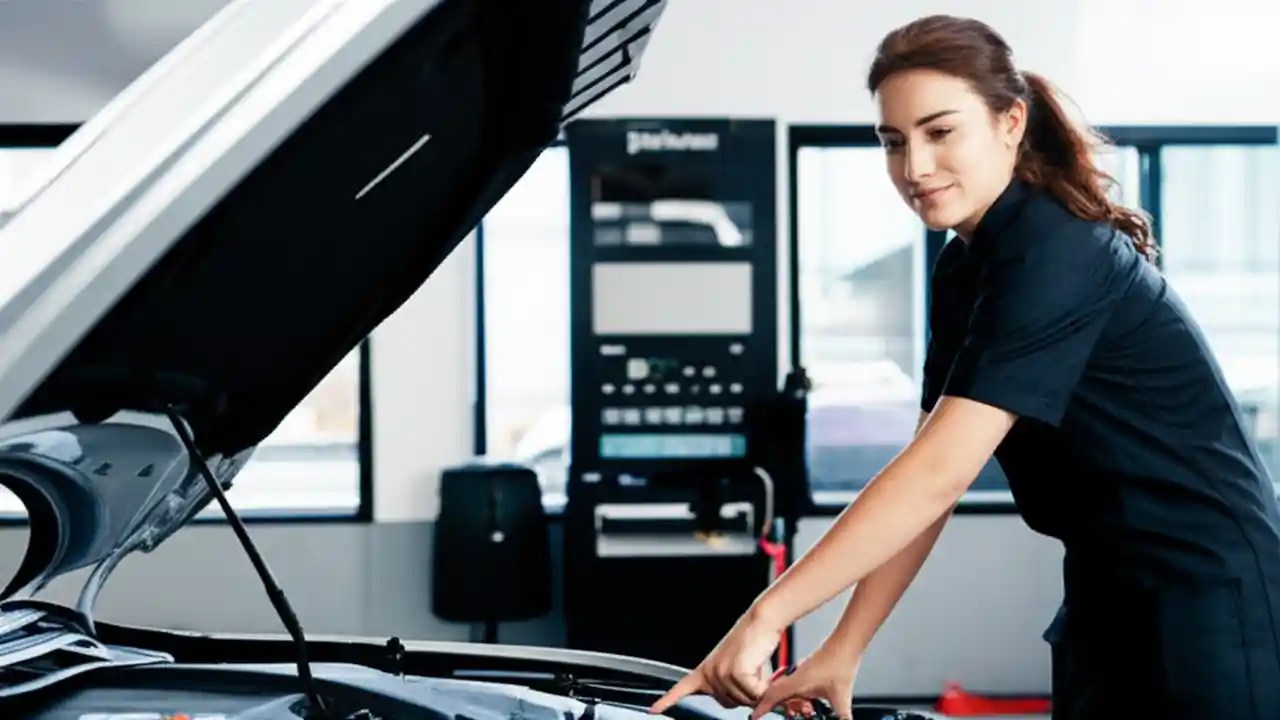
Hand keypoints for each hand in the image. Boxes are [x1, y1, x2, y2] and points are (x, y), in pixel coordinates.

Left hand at [649, 608, 781, 712]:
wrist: (760, 621)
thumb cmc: (753, 643)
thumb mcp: (736, 669)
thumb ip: (731, 688)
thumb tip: (748, 713)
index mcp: (705, 670)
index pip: (681, 688)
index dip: (667, 701)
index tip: (652, 710)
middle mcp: (709, 673)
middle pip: (729, 704)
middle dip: (744, 693)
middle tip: (750, 671)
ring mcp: (720, 673)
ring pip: (743, 701)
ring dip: (755, 689)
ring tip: (754, 667)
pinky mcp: (736, 673)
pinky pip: (753, 695)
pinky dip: (762, 687)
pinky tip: (760, 670)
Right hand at [749, 644, 860, 719]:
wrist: (846, 644)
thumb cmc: (840, 662)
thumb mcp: (841, 697)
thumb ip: (842, 717)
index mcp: (797, 682)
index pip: (773, 696)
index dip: (762, 707)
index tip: (754, 715)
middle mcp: (796, 677)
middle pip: (775, 693)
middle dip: (771, 705)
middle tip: (770, 713)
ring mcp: (801, 673)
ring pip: (785, 690)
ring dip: (786, 702)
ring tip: (796, 711)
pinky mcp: (807, 671)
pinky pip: (793, 686)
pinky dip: (794, 696)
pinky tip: (806, 702)